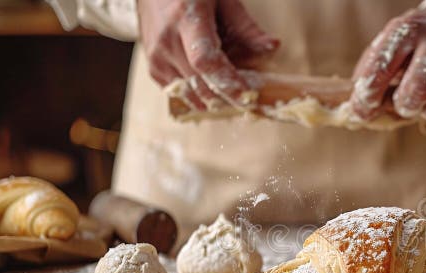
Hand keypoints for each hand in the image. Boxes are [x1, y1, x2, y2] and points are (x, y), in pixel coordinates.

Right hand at [138, 0, 278, 110]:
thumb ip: (245, 26)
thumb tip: (272, 46)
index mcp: (186, 18)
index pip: (206, 60)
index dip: (228, 82)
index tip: (248, 95)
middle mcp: (167, 40)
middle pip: (200, 82)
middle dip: (227, 96)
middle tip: (248, 100)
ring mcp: (157, 56)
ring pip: (190, 93)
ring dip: (213, 100)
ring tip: (232, 98)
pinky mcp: (153, 67)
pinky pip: (178, 92)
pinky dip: (197, 97)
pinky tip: (212, 93)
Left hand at [350, 5, 425, 123]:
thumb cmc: (416, 46)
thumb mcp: (390, 47)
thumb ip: (370, 76)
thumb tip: (356, 114)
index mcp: (408, 31)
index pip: (381, 70)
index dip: (367, 98)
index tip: (363, 111)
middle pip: (416, 93)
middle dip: (405, 107)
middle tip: (406, 104)